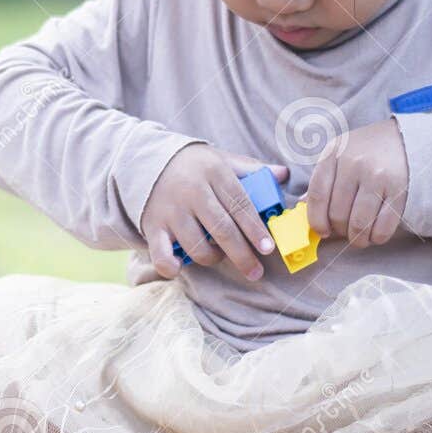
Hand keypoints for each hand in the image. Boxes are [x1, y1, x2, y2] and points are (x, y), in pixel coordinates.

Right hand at [142, 144, 288, 280]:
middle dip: (242, 254)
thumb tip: (283, 175)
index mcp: (214, 173)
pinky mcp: (153, 226)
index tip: (268, 249)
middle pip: (222, 229)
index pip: (240, 205)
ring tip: (219, 255)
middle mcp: (192, 191)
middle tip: (255, 272)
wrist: (148, 160)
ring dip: (212, 258)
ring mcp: (171, 210)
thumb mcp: (222, 160)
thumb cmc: (195, 166)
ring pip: (197, 245)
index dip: (255, 229)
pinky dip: (169, 265)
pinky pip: (160, 252)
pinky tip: (179, 268)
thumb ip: (251, 170)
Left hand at [306, 118, 408, 246]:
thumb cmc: (365, 150)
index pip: (317, 195)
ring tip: (359, 238)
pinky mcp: (399, 189)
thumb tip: (303, 206)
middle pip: (338, 213)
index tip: (322, 231)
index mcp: (333, 155)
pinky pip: (384, 225)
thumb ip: (322, 179)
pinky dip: (377, 237)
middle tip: (344, 233)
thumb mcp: (338, 155)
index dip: (316, 220)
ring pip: (359, 223)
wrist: (404, 138)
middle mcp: (353, 164)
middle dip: (339, 231)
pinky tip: (375, 235)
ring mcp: (377, 177)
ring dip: (358, 239)